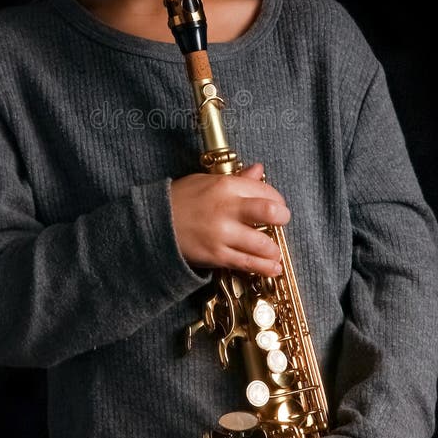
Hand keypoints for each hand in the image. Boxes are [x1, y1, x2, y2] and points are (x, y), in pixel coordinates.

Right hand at [170, 162, 289, 276]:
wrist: (155, 224)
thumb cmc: (181, 199)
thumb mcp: (208, 181)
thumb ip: (237, 178)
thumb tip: (258, 170)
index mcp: (225, 186)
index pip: (264, 190)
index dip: (277, 198)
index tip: (278, 204)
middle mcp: (226, 209)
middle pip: (269, 212)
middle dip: (282, 217)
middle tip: (282, 221)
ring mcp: (222, 234)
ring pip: (261, 243)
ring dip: (274, 249)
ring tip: (275, 250)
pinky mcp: (217, 255)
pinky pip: (247, 263)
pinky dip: (264, 267)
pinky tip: (273, 267)